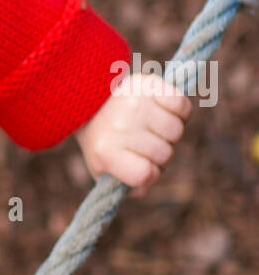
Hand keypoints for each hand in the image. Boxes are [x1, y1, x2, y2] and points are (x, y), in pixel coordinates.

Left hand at [74, 72, 191, 197]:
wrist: (91, 100)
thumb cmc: (103, 140)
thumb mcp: (103, 169)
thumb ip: (126, 185)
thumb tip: (142, 189)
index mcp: (106, 151)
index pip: (146, 175)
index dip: (150, 174)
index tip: (140, 166)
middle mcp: (121, 127)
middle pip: (165, 154)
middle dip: (159, 153)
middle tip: (144, 142)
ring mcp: (136, 104)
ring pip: (177, 130)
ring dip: (170, 132)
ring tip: (152, 126)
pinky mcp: (150, 84)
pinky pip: (182, 105)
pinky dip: (179, 110)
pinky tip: (164, 110)